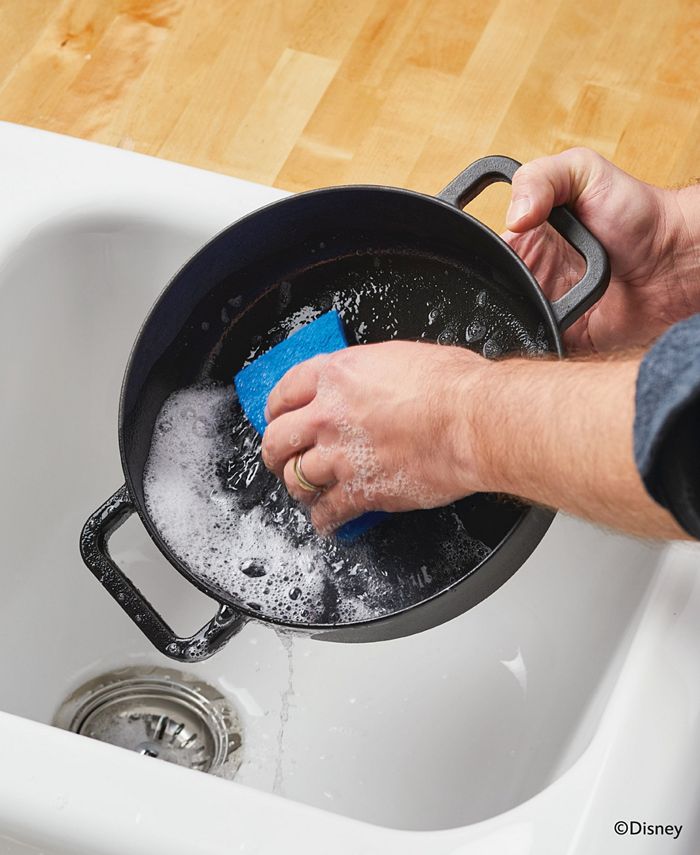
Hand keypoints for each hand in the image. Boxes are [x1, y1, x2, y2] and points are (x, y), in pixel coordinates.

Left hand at [261, 341, 486, 533]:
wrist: (472, 422)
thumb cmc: (452, 386)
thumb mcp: (400, 358)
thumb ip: (371, 374)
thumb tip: (372, 383)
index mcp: (337, 375)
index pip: (285, 391)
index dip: (276, 408)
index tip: (278, 416)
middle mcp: (328, 415)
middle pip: (278, 439)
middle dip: (276, 452)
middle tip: (282, 457)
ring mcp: (340, 456)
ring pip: (296, 478)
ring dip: (298, 487)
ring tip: (305, 491)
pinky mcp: (360, 491)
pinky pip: (328, 511)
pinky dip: (324, 520)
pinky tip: (327, 520)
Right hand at [502, 147, 698, 351]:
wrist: (677, 261)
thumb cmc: (640, 213)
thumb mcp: (585, 171)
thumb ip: (541, 178)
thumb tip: (512, 217)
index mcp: (530, 238)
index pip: (486, 252)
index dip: (480, 255)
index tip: (487, 255)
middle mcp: (535, 274)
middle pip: (491, 292)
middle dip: (492, 292)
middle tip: (514, 283)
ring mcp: (549, 307)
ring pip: (508, 322)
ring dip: (511, 318)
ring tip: (530, 305)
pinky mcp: (565, 337)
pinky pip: (536, 346)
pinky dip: (534, 341)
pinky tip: (542, 327)